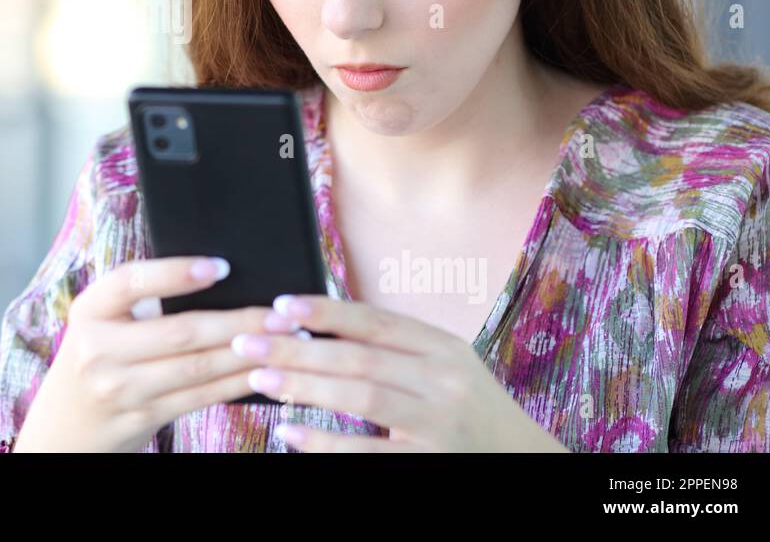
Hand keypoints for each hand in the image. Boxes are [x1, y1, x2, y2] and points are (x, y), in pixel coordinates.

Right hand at [14, 256, 302, 452]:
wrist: (63, 427)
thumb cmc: (97, 357)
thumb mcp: (101, 322)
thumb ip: (141, 301)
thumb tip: (219, 275)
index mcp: (89, 310)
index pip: (131, 282)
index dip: (176, 273)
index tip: (221, 266)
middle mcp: (99, 349)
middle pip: (179, 331)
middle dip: (238, 321)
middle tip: (283, 312)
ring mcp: (119, 389)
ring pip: (196, 368)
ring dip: (248, 354)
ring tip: (287, 340)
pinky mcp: (141, 418)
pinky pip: (199, 397)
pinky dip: (236, 383)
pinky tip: (265, 371)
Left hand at [227, 294, 569, 451]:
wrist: (521, 459)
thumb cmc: (466, 406)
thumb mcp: (442, 366)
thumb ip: (392, 347)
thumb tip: (316, 326)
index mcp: (444, 347)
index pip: (376, 321)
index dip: (326, 312)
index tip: (280, 306)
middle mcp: (445, 381)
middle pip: (359, 358)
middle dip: (297, 349)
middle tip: (248, 341)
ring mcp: (439, 425)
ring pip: (361, 397)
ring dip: (304, 386)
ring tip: (259, 378)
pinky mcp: (428, 464)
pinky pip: (368, 452)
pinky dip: (325, 442)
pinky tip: (289, 433)